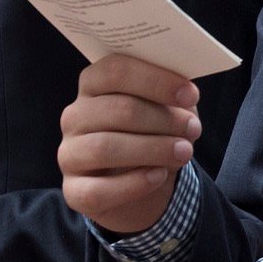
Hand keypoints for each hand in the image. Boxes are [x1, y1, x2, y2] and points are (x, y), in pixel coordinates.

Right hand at [59, 55, 197, 234]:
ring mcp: (69, 154)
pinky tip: (159, 176)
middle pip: (117, 109)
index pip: (115, 70)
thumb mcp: (166, 110)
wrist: (141, 183)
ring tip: (184, 152)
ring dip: (152, 149)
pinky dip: (133, 184)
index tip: (190, 95)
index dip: (155, 81)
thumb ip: (172, 97)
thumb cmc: (153, 134)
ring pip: (105, 148)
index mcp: (94, 85)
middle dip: (162, 119)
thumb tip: (187, 93)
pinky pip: (98, 190)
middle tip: (193, 128)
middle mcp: (75, 117)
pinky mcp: (73, 190)